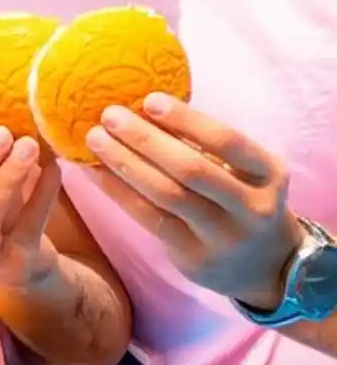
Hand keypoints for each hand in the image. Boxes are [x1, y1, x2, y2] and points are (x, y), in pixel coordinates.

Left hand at [83, 93, 301, 308]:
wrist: (264, 264)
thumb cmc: (241, 199)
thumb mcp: (244, 171)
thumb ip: (205, 145)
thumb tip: (143, 107)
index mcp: (268, 174)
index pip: (227, 141)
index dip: (187, 120)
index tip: (150, 99)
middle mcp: (252, 207)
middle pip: (191, 169)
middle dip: (145, 139)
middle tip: (109, 115)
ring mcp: (224, 236)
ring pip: (167, 195)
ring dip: (125, 163)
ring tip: (96, 139)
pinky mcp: (195, 257)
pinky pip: (150, 218)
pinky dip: (119, 192)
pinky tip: (96, 172)